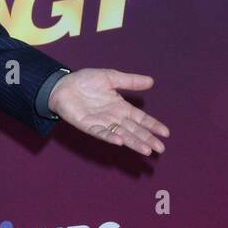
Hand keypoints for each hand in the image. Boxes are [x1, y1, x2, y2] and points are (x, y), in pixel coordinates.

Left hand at [48, 68, 169, 155]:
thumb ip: (130, 81)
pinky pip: (101, 133)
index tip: (165, 133)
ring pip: (122, 135)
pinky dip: (110, 137)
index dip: (153, 125)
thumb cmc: (85, 81)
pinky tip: (120, 142)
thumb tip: (151, 81)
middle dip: (147, 138)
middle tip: (160, 148)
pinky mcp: (88, 126)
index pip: (140, 118)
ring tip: (146, 150)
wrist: (62, 84)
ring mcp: (101, 123)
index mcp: (120, 106)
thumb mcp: (111, 77)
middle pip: (134, 130)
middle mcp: (113, 117)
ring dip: (134, 142)